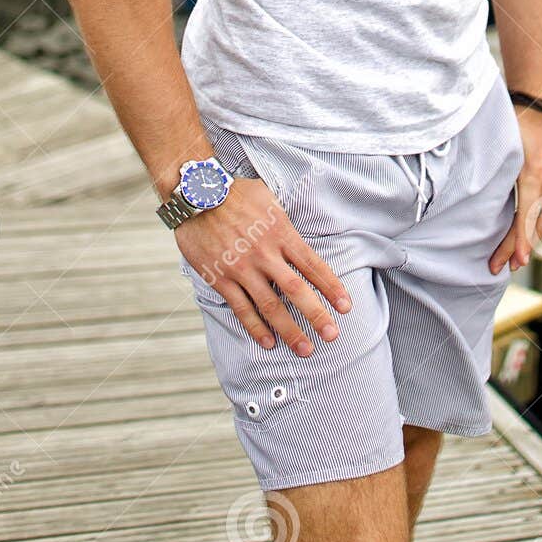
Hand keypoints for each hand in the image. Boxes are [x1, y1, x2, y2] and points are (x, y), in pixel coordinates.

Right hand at [178, 175, 351, 356]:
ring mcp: (242, 268)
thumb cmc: (235, 193)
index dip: (331, 287)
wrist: (196, 194)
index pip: (312, 265)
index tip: (346, 307)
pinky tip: (268, 342)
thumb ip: (283, 224)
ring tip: (305, 349)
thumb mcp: (268, 199)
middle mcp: (264, 254)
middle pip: (296, 289)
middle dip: (317, 314)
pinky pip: (241, 307)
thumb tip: (296, 239)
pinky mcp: (220, 278)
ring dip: (289, 329)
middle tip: (332, 335)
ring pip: (270, 305)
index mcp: (280, 233)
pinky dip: (255, 327)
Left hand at [488, 111, 541, 273]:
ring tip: (515, 259)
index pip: (524, 219)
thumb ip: (493, 168)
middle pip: (532, 225)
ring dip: (528, 241)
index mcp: (531, 176)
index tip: (512, 262)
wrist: (538, 101)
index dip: (517, 243)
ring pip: (540, 220)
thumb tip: (472, 192)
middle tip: (501, 268)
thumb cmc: (515, 118)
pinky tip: (528, 235)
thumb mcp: (502, 144)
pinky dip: (535, 226)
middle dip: (517, 249)